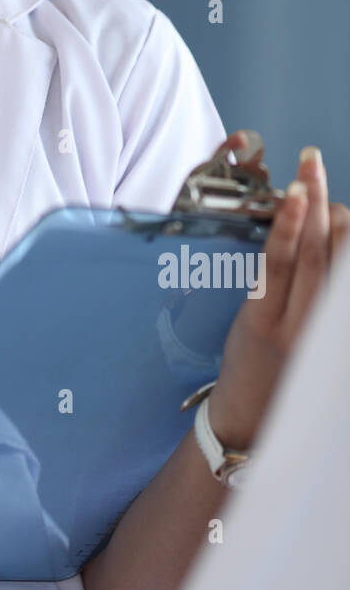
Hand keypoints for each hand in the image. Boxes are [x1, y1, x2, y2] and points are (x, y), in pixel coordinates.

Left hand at [207, 132, 349, 448]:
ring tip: (308, 167)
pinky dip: (287, 229)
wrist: (250, 427)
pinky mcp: (264, 321)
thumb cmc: (290, 384)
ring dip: (312, 204)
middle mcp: (329, 325)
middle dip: (334, 205)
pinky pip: (279, 266)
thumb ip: (329, 300)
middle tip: (318, 162)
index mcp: (339, 331)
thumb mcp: (323, 347)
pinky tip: (291, 201)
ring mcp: (299, 322)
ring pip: (315, 253)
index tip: (344, 205)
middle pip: (341, 253)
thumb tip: (333, 244)